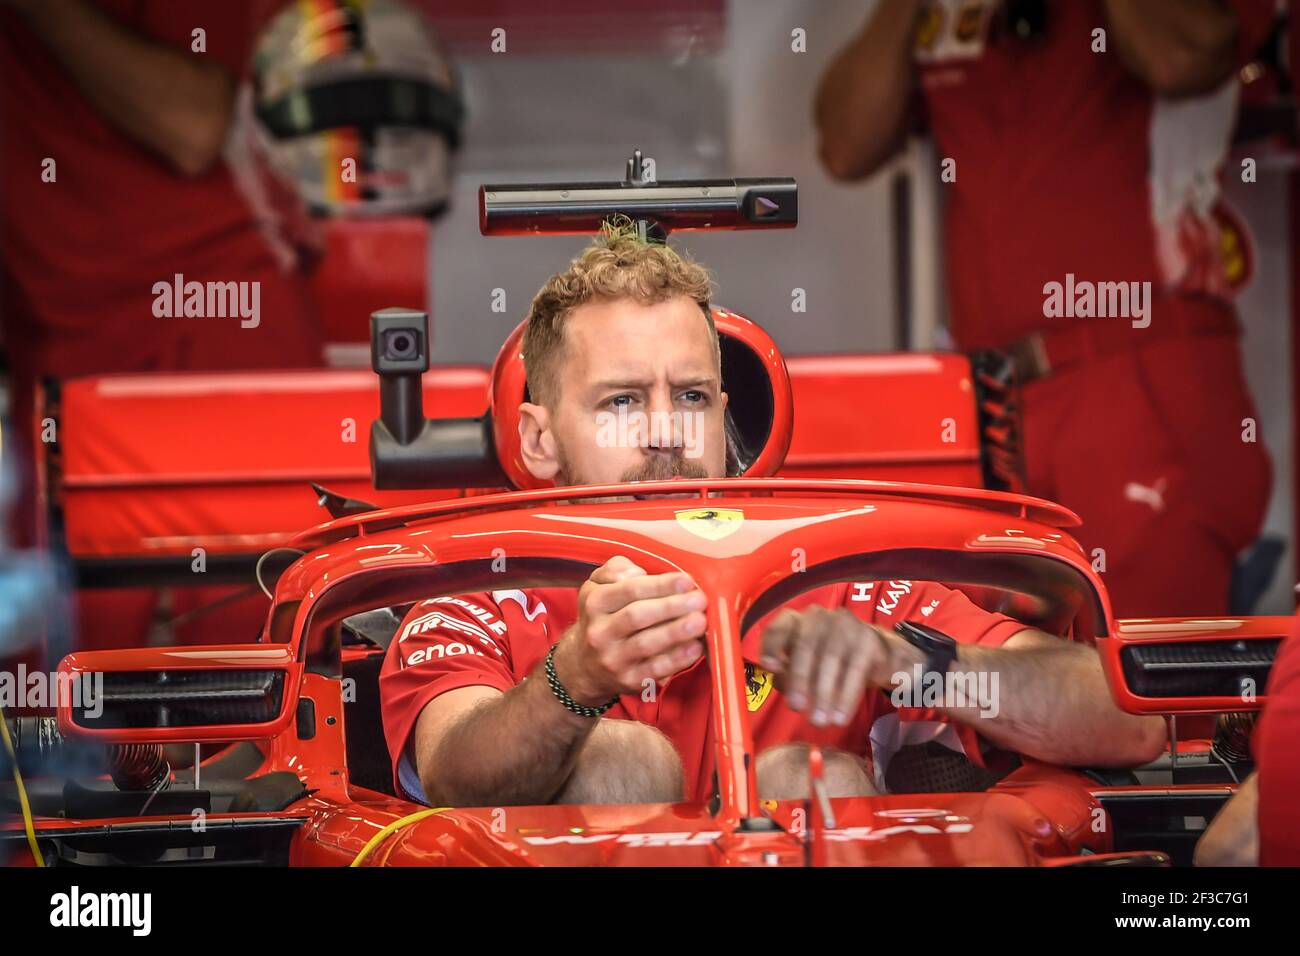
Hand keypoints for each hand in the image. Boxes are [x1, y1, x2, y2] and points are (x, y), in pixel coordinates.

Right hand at [551, 556, 707, 705]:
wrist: (584, 665)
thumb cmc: (602, 617)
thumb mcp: (597, 586)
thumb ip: (615, 569)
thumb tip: (639, 572)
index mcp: (595, 602)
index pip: (629, 590)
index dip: (660, 585)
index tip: (686, 580)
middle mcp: (600, 632)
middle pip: (637, 616)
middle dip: (671, 607)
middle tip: (699, 600)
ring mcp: (613, 659)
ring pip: (646, 644)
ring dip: (676, 632)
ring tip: (700, 621)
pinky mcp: (628, 680)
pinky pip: (654, 670)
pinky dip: (677, 659)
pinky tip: (695, 647)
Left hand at [759, 607, 917, 727]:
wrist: (878, 657)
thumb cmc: (831, 663)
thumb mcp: (805, 668)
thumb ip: (787, 673)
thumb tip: (778, 679)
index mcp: (797, 622)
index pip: (779, 628)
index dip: (772, 646)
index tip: (771, 667)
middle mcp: (818, 617)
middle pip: (805, 646)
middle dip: (799, 679)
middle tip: (797, 708)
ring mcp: (844, 624)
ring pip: (830, 659)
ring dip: (823, 694)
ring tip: (820, 721)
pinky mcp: (868, 639)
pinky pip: (855, 670)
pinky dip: (846, 697)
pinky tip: (841, 717)